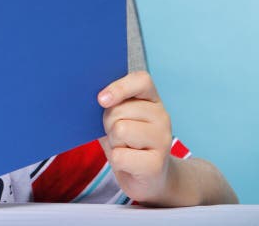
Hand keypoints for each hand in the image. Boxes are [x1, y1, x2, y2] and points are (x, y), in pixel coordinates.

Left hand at [97, 70, 174, 203]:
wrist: (147, 178)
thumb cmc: (126, 142)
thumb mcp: (117, 119)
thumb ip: (110, 105)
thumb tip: (96, 98)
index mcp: (151, 99)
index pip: (142, 80)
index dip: (119, 87)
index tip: (101, 100)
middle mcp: (162, 116)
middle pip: (119, 110)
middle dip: (108, 124)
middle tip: (118, 135)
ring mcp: (163, 140)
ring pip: (120, 130)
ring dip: (113, 142)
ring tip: (124, 148)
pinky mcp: (157, 164)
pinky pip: (120, 156)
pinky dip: (117, 161)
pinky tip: (129, 163)